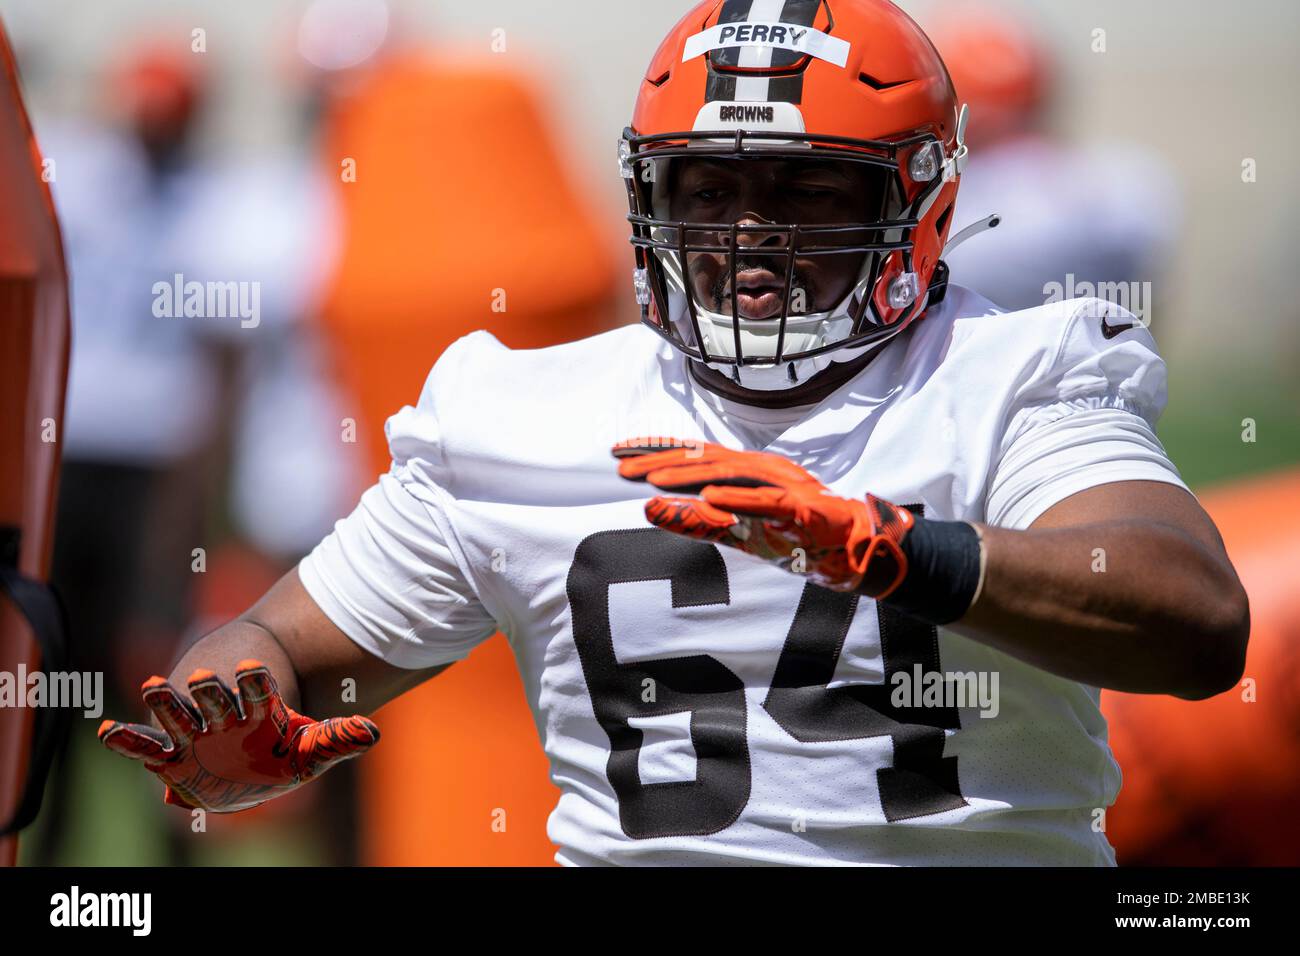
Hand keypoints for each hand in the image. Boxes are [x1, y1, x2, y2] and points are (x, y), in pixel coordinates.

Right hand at [98, 658, 378, 812]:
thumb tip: (372, 732)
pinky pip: (144, 744)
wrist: (244, 726)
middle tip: (205, 680)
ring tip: (153, 688)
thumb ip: (336, 738)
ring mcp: (193, 728)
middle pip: (215, 698)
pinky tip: (109, 732)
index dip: (258, 681)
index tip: (258, 668)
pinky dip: (128, 738)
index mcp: (259, 708)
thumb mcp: (309, 746)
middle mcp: (222, 714)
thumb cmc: (279, 736)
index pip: (260, 690)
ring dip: (166, 701)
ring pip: (178, 712)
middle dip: (210, 692)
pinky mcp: (167, 748)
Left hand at [614, 438, 913, 594]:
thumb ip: (696, 520)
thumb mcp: (737, 529)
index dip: (658, 449)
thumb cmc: (793, 534)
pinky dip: (738, 497)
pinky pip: (765, 500)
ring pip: (728, 472)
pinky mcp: (799, 507)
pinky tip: (709, 496)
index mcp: (747, 469)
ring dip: (688, 475)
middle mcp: (761, 468)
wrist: (852, 545)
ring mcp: (781, 484)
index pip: (695, 452)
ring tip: (652, 479)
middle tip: (622, 464)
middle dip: (661, 459)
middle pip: (704, 457)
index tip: (619, 451)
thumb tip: (650, 510)